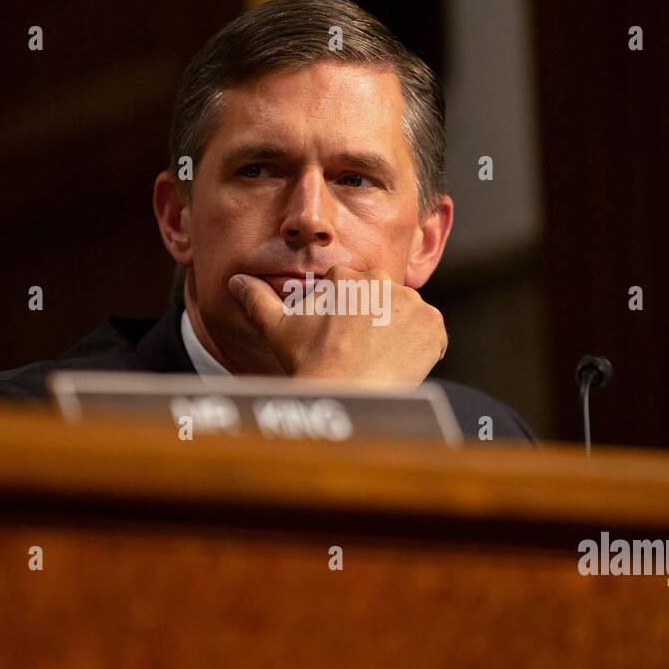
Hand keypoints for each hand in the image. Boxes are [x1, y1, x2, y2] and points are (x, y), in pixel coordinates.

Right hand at [227, 266, 446, 384]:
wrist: (346, 392)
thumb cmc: (310, 363)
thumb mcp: (278, 327)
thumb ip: (258, 300)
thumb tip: (235, 281)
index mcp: (347, 276)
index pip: (355, 289)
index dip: (348, 317)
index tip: (342, 337)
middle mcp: (382, 281)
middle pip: (384, 301)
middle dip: (376, 323)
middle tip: (360, 352)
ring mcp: (411, 302)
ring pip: (408, 317)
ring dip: (399, 335)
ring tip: (378, 361)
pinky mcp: (433, 325)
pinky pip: (432, 335)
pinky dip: (421, 350)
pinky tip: (399, 365)